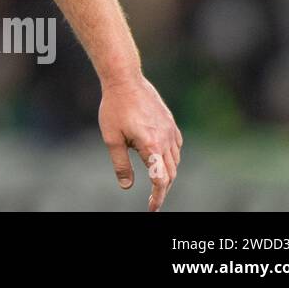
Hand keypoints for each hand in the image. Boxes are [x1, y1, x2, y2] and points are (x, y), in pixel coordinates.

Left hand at [98, 73, 182, 210]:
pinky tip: (163, 158)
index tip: (152, 208)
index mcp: (151, 146)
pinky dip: (172, 157)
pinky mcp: (170, 122)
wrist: (124, 79)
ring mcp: (170, 129)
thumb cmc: (114, 107)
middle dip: (162, 189)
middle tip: (153, 200)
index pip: (160, 180)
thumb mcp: (111, 138)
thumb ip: (120, 164)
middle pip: (170, 173)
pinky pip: (177, 146)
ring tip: (156, 181)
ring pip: (175, 160)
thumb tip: (126, 186)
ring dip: (168, 173)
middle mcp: (165, 139)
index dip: (157, 197)